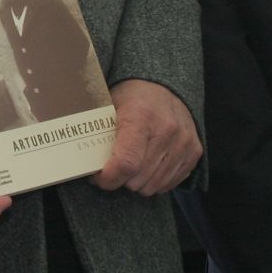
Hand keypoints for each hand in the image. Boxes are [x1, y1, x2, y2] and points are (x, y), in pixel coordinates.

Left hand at [93, 79, 202, 193]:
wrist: (164, 86)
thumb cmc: (130, 97)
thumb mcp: (107, 105)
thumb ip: (95, 131)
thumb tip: (77, 158)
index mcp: (141, 116)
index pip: (126, 163)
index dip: (108, 178)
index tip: (97, 177)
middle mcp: (166, 129)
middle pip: (138, 179)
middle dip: (119, 179)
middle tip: (111, 167)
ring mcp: (183, 141)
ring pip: (153, 185)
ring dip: (137, 181)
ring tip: (129, 164)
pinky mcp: (194, 151)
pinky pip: (169, 183)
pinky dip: (155, 181)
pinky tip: (146, 165)